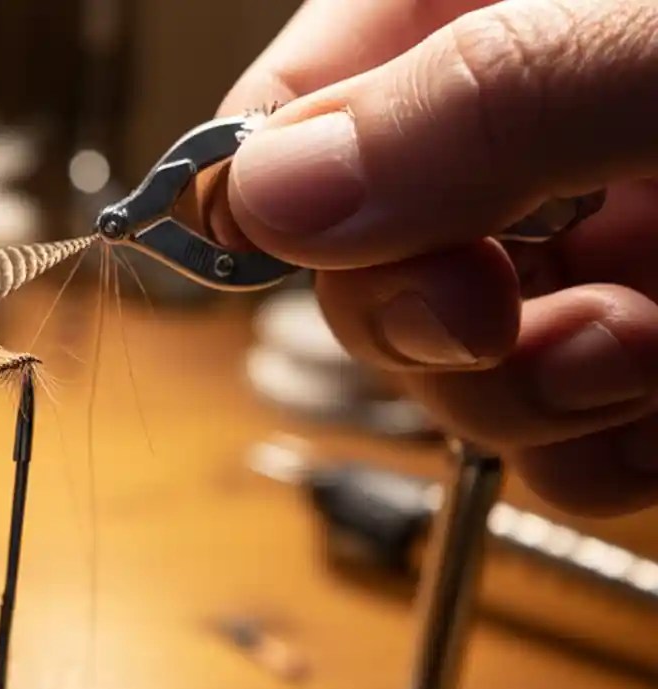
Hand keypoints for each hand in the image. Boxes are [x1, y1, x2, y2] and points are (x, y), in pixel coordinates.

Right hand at [208, 0, 657, 515]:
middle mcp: (514, 136)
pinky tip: (656, 409)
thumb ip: (481, 102)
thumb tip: (267, 195)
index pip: (292, 100)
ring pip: (447, 366)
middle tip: (487, 317)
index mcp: (482, 12)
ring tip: (636, 353)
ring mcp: (583, 243)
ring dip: (515, 400)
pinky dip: (591, 455)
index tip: (284, 253)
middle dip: (409, 317)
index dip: (259, 187)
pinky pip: (555, 439)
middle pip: (351, 259)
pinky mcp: (642, 339)